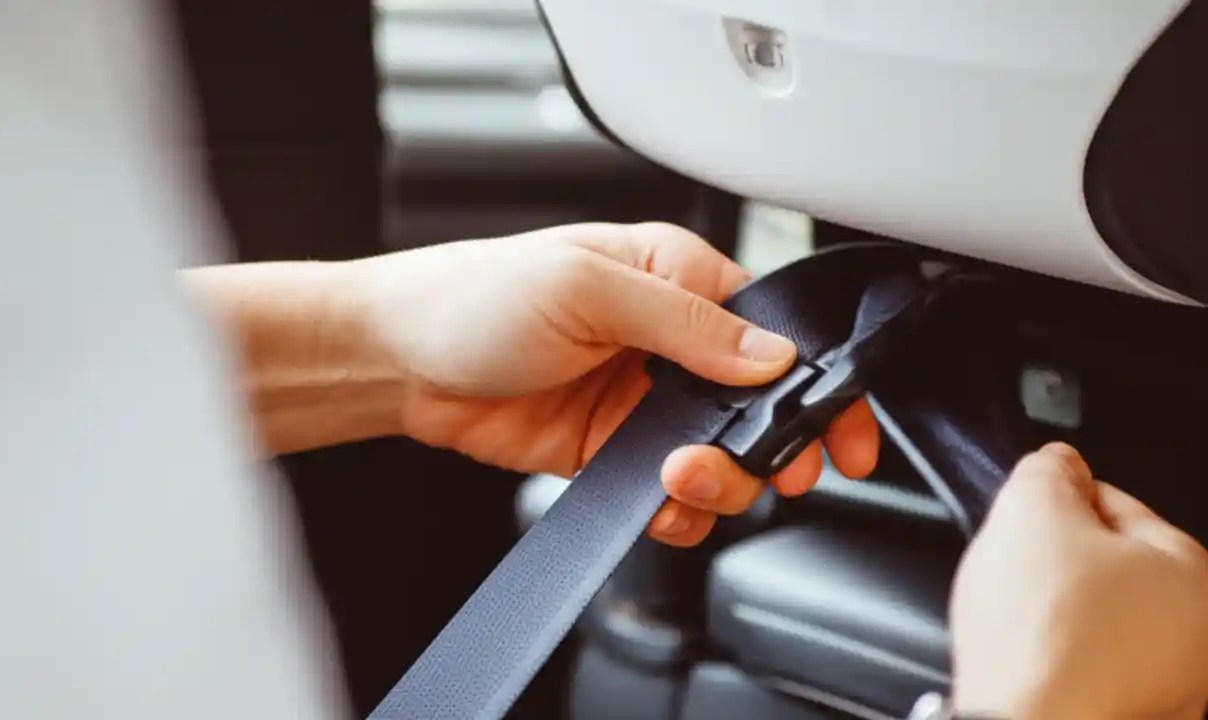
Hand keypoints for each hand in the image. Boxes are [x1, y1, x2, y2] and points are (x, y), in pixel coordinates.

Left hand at [364, 223, 879, 545]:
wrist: (394, 361)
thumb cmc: (470, 296)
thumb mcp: (583, 288)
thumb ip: (685, 322)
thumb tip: (770, 355)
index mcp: (674, 278)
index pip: (776, 329)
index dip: (814, 383)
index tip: (837, 433)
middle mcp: (666, 340)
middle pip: (758, 405)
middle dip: (770, 446)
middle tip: (764, 468)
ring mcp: (639, 400)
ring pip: (719, 455)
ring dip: (717, 481)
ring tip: (680, 477)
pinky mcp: (608, 449)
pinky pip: (665, 492)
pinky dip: (673, 511)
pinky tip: (656, 505)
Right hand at [950, 443, 1207, 719]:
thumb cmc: (1041, 637)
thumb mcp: (1032, 512)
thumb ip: (1047, 471)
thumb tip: (1055, 466)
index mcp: (1195, 575)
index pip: (1116, 506)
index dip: (1057, 502)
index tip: (1027, 515)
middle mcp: (1199, 639)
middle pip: (1109, 567)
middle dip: (1058, 562)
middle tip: (1018, 571)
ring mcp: (1168, 691)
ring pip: (1096, 622)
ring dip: (1057, 616)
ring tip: (1020, 624)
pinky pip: (1086, 672)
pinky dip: (1058, 663)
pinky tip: (1031, 664)